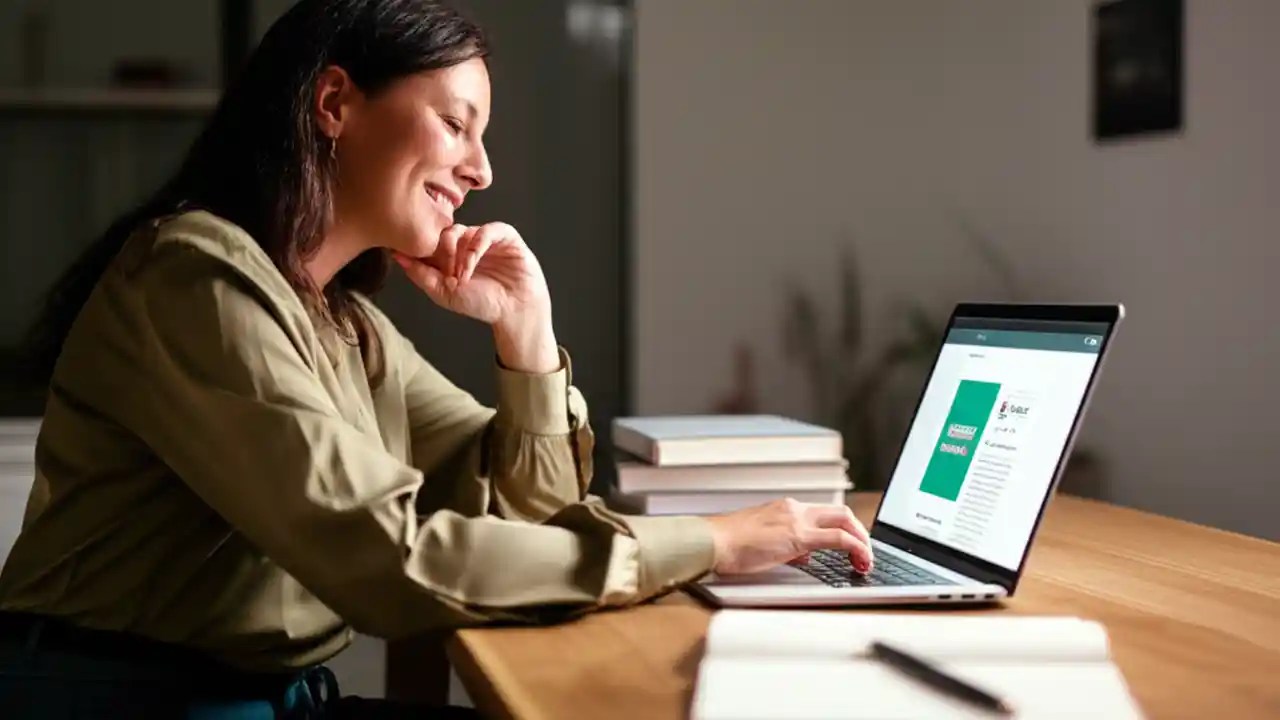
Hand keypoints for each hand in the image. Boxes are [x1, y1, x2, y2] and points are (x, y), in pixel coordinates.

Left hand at [393, 222, 550, 328]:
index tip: (420, 264)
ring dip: (458, 253)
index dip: (423, 251)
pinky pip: (487, 231)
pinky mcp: (505, 236)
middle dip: (441, 253)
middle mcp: (466, 243)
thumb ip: (420, 274)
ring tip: (461, 276)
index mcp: (451, 254)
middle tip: (447, 275)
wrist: (514, 311)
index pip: (429, 241)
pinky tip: (472, 264)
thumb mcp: (443, 293)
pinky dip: (476, 246)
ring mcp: (485, 238)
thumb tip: (396, 255)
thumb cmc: (482, 304)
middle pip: (442, 232)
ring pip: (462, 230)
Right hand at [703, 499, 872, 575]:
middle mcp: (794, 509)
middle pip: (841, 513)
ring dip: (861, 540)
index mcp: (785, 509)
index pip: (824, 513)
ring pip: (845, 520)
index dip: (843, 528)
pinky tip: (858, 561)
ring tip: (865, 560)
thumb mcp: (762, 543)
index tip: (850, 544)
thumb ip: (786, 546)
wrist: (712, 542)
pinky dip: (855, 548)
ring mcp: (796, 520)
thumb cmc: (728, 545)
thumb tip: (803, 555)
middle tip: (864, 552)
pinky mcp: (797, 537)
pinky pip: (838, 538)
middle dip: (860, 532)